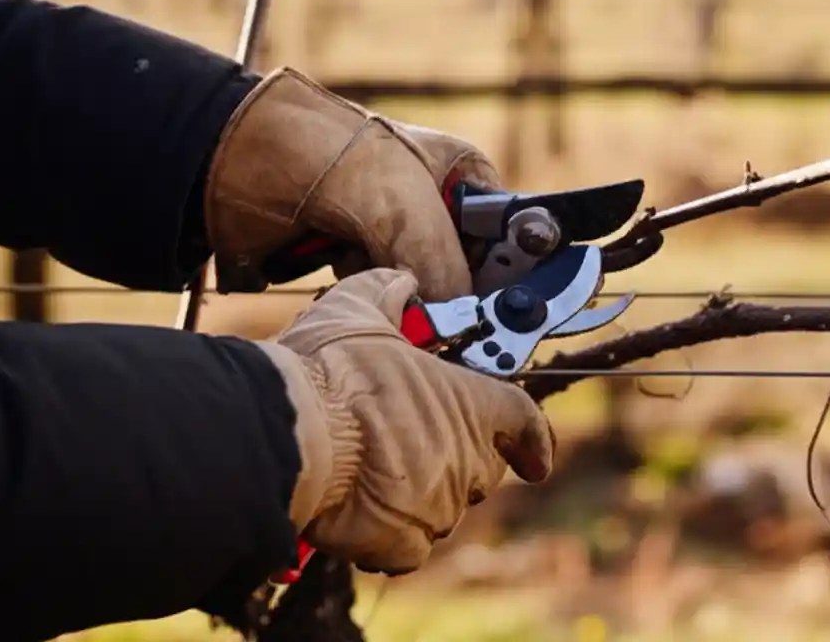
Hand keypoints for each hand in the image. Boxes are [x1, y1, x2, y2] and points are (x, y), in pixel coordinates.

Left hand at [204, 67, 500, 300]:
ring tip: (358, 260)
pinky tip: (338, 268)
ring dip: (391, 294)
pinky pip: (375, 298)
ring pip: (415, 294)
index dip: (500, 278)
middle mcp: (430, 204)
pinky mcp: (351, 260)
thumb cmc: (330, 154)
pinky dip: (359, 295)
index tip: (490, 310)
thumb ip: (447, 271)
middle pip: (460, 276)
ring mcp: (389, 233)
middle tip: (424, 302)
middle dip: (437, 293)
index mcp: (461, 174)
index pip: (505, 240)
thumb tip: (457, 323)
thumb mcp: (407, 210)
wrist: (235, 158)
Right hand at [255, 268, 554, 574]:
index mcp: (471, 403)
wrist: (293, 434)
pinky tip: (361, 514)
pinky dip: (390, 539)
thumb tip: (400, 280)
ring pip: (442, 509)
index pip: (522, 419)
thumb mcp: (357, 312)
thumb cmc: (331, 373)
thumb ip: (386, 292)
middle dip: (453, 460)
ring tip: (372, 474)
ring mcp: (440, 505)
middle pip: (480, 468)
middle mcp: (467, 457)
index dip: (531, 439)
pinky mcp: (405, 545)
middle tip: (408, 445)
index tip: (537, 458)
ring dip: (417, 497)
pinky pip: (409, 549)